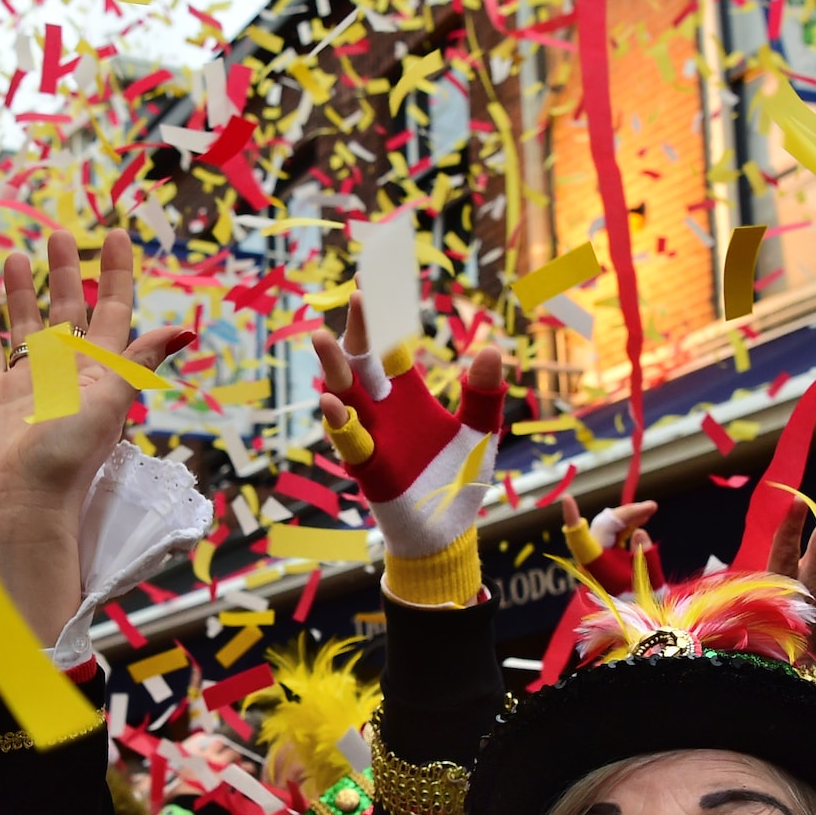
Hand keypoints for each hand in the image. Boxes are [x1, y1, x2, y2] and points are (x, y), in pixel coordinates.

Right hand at [0, 230, 188, 638]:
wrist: (24, 502)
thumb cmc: (70, 455)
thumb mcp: (111, 403)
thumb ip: (138, 361)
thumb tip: (183, 328)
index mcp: (100, 371)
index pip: (112, 310)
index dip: (116, 273)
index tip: (115, 235)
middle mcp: (66, 372)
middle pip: (68, 311)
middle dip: (65, 272)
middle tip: (59, 236)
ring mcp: (29, 384)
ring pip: (26, 326)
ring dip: (23, 293)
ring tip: (16, 257)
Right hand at [309, 297, 502, 565]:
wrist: (448, 533)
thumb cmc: (458, 482)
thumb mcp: (479, 432)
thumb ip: (484, 394)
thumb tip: (492, 347)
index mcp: (408, 397)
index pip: (391, 348)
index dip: (384, 318)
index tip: (376, 282)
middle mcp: (383, 412)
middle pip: (362, 363)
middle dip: (357, 332)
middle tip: (357, 296)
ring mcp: (372, 440)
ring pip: (344, 397)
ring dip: (334, 370)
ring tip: (323, 338)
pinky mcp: (371, 471)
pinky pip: (351, 445)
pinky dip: (341, 424)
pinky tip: (332, 402)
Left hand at [559, 493, 657, 593]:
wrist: (638, 615)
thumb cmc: (642, 598)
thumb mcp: (649, 577)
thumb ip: (644, 552)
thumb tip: (638, 531)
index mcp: (596, 564)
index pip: (580, 536)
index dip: (572, 517)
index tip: (567, 499)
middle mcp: (593, 558)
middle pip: (604, 525)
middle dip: (627, 513)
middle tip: (651, 507)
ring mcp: (598, 556)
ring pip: (609, 527)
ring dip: (629, 517)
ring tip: (650, 510)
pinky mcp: (604, 555)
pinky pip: (613, 534)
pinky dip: (627, 526)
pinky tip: (642, 519)